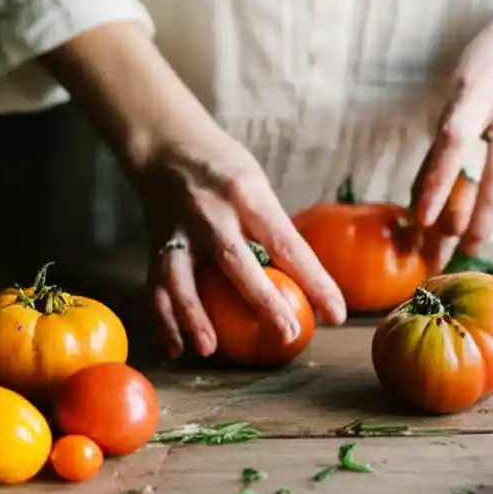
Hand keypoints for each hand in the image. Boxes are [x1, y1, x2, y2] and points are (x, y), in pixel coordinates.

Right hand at [34, 20, 344, 357]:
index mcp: (247, 194)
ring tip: (208, 350)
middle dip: (262, 301)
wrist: (164, 143)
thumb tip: (306, 279)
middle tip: (287, 335)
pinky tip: (175, 348)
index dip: (315, 281)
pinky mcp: (156, 245)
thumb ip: (271, 226)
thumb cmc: (223, 167)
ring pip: (181, 277)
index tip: (337, 315)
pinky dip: (164, 319)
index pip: (287, 243)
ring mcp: (178, 230)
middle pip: (235, 261)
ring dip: (193, 316)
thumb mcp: (255, 183)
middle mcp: (211, 212)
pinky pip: (156, 286)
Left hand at [411, 6, 492, 256]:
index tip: (421, 218)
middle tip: (453, 249)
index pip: (453, 141)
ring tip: (472, 240)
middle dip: (474, 217)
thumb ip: (445, 132)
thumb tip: (421, 191)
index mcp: (477, 86)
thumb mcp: (460, 85)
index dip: (437, 183)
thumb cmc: (489, 61)